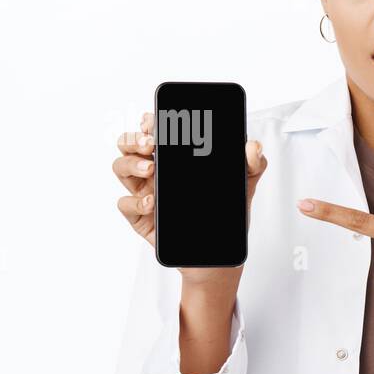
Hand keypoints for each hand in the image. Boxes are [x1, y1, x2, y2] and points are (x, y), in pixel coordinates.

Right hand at [114, 111, 266, 289]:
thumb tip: (253, 147)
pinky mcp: (141, 218)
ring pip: (120, 167)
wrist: (220, 253)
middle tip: (151, 142)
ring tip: (151, 168)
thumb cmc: (226, 215)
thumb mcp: (244, 186)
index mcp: (175, 160)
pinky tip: (152, 203)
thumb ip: (252, 164)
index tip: (153, 119)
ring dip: (131, 163)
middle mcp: (155, 173)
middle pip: (128, 145)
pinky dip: (135, 201)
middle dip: (134, 138)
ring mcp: (145, 193)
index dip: (147, 122)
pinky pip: (124, 204)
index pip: (152, 132)